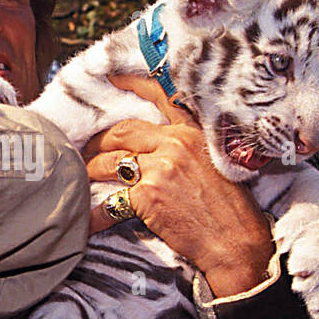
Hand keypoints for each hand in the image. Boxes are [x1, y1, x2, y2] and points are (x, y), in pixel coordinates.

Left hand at [84, 75, 274, 296]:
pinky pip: (111, 201)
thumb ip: (185, 149)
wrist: (235, 242)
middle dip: (97, 143)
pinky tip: (88, 222)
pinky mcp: (148, 195)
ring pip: (110, 162)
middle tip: (84, 152)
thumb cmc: (230, 210)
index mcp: (192, 133)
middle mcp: (174, 144)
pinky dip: (96, 214)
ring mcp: (160, 168)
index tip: (111, 76)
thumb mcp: (216, 164)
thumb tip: (155, 148)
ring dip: (91, 172)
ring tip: (82, 180)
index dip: (131, 83)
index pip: (159, 98)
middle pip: (121, 132)